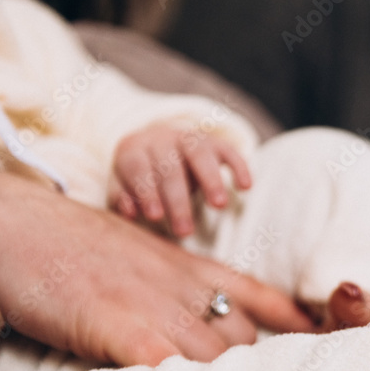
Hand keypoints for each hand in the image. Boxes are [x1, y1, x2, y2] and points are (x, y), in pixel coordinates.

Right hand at [0, 167, 314, 366]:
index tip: (328, 349)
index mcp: (190, 268)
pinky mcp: (116, 325)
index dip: (297, 326)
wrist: (13, 224)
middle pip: (244, 342)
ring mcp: (153, 305)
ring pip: (216, 359)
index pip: (261, 297)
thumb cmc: (69, 245)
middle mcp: (183, 287)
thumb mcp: (139, 257)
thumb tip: (195, 321)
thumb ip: (173, 286)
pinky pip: (163, 367)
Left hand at [111, 122, 252, 236]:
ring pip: (200, 154)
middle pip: (170, 166)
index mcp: (134, 150)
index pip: (138, 168)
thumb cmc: (141, 178)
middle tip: (184, 231)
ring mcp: (190, 139)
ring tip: (220, 206)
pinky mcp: (215, 143)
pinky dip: (239, 167)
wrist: (158, 147)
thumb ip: (123, 199)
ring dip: (211, 179)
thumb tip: (129, 212)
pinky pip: (229, 150)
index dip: (146, 191)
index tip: (155, 217)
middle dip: (178, 200)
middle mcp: (162, 139)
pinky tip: (245, 187)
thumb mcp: (125, 187)